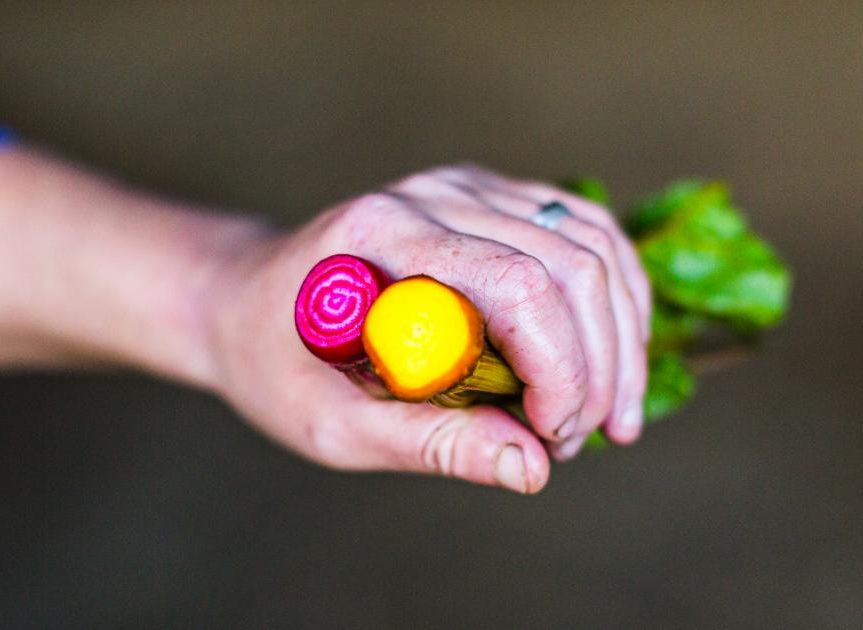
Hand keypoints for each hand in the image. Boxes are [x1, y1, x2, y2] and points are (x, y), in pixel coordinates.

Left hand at [211, 165, 650, 492]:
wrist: (243, 301)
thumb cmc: (275, 364)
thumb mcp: (333, 425)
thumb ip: (430, 445)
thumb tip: (531, 469)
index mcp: (384, 234)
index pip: (518, 284)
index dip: (562, 370)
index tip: (552, 443)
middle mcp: (433, 194)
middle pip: (568, 263)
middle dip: (597, 366)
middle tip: (571, 444)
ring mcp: (465, 187)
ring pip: (591, 243)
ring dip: (619, 337)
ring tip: (609, 418)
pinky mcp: (489, 198)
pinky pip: (584, 233)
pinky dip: (615, 299)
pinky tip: (611, 359)